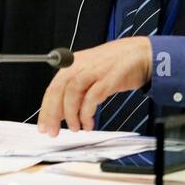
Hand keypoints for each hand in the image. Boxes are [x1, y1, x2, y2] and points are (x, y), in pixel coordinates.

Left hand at [37, 37, 151, 135]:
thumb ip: (75, 90)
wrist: (140, 53)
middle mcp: (79, 66)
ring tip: (75, 128)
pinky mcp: (109, 78)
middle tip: (53, 131)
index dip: (46, 109)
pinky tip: (88, 122)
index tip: (43, 126)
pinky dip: (87, 112)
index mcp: (71, 65)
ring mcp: (93, 71)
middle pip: (58, 90)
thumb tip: (61, 112)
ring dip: (71, 114)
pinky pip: (92, 97)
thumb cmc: (115, 65)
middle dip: (53, 114)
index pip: (52, 88)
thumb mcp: (89, 73)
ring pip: (72, 93)